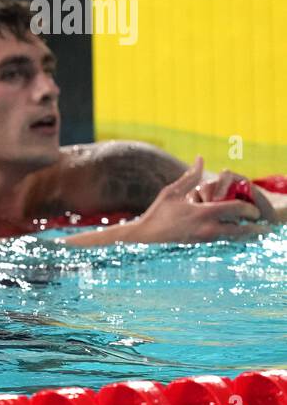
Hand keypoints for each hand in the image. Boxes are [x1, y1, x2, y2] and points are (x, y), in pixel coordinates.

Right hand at [127, 156, 265, 242]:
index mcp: (202, 212)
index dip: (249, 208)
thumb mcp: (172, 192)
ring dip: (244, 234)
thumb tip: (200, 159)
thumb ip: (190, 176)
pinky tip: (234, 233)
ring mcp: (205, 239)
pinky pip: (224, 242)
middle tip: (259, 223)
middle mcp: (206, 228)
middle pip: (241, 230)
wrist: (145, 237)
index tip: (253, 207)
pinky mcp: (202, 246)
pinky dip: (232, 237)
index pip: (235, 209)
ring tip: (251, 229)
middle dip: (253, 227)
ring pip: (234, 239)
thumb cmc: (157, 212)